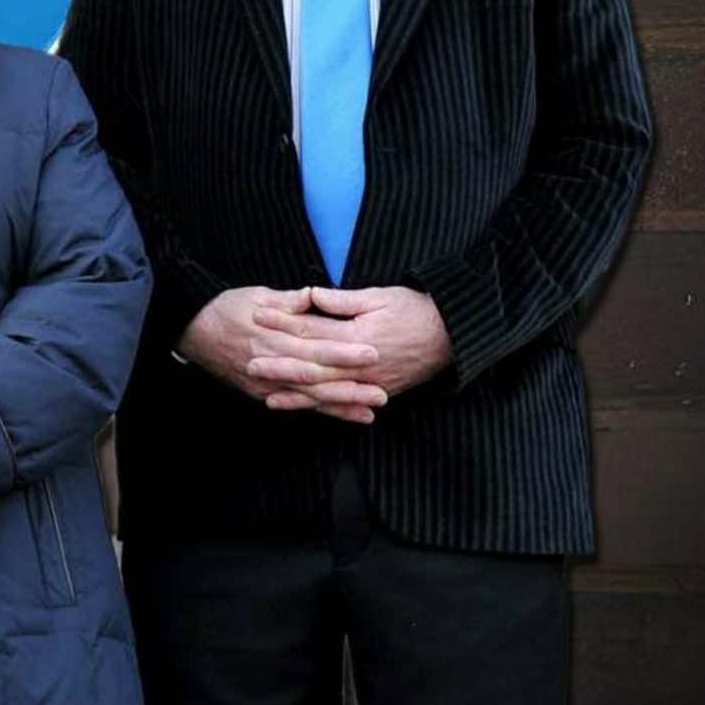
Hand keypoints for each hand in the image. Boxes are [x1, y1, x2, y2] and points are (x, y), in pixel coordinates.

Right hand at [182, 286, 385, 424]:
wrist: (192, 330)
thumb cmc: (225, 308)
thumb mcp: (256, 295)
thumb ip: (288, 301)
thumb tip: (313, 294)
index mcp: (272, 336)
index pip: (314, 345)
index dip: (343, 351)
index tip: (371, 351)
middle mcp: (270, 363)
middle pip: (316, 377)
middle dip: (349, 385)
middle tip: (381, 391)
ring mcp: (264, 383)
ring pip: (308, 396)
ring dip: (340, 404)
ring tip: (371, 409)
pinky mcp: (261, 393)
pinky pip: (296, 405)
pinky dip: (322, 411)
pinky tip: (347, 415)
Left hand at [255, 286, 452, 397]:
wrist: (455, 336)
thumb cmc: (416, 310)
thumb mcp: (379, 296)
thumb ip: (343, 300)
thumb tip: (311, 294)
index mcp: (359, 337)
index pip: (313, 329)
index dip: (283, 322)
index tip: (257, 316)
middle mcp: (363, 365)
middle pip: (314, 367)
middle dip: (281, 366)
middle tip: (250, 363)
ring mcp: (372, 383)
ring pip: (328, 392)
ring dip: (298, 395)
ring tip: (268, 397)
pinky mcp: (380, 393)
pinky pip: (347, 403)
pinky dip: (325, 408)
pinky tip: (307, 411)